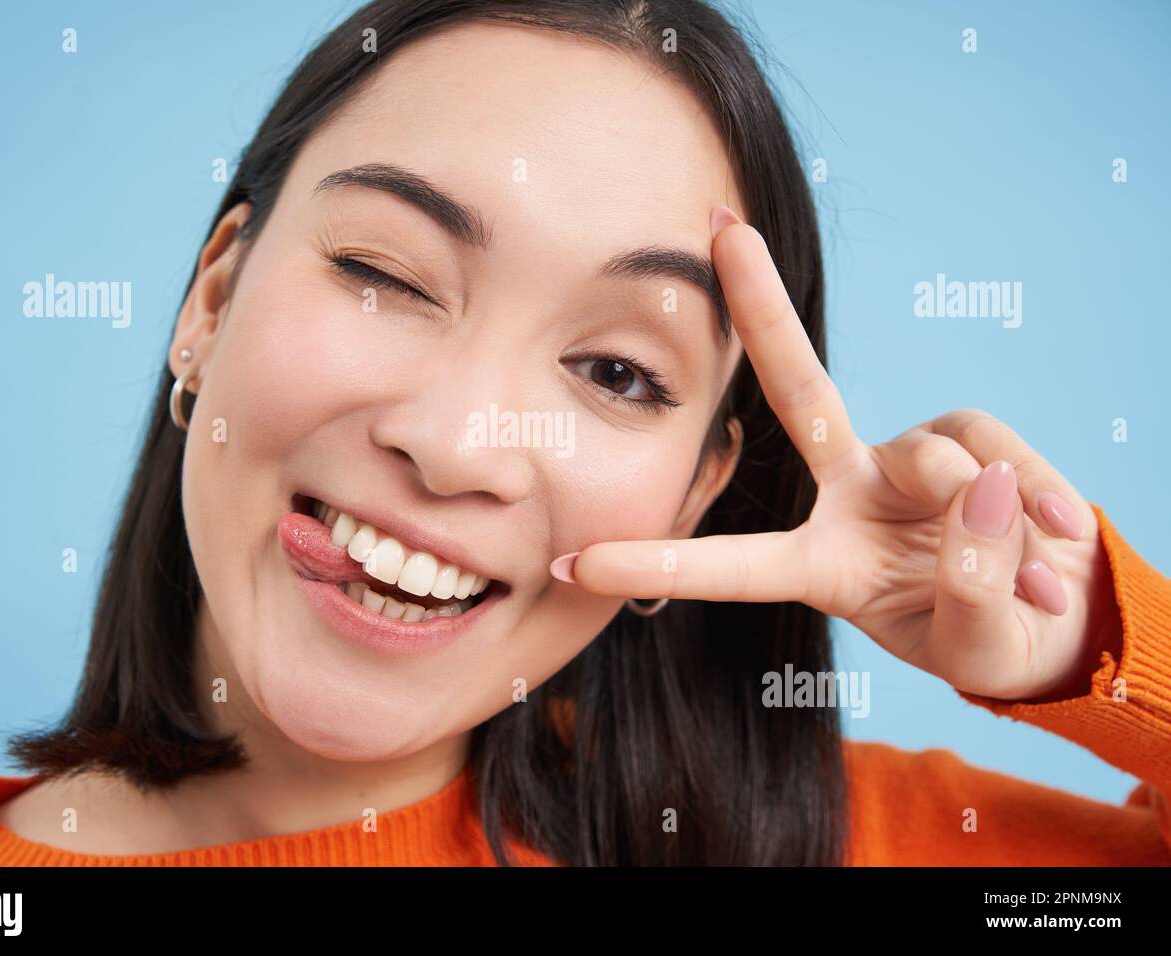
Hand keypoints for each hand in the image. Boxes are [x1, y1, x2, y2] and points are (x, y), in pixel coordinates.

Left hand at [552, 210, 1119, 702]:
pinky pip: (997, 450)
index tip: (572, 564)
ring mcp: (908, 463)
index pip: (729, 562)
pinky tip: (1058, 532)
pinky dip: (1035, 493)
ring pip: (931, 456)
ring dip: (980, 518)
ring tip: (1033, 583)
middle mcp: (848, 497)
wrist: (1052, 622)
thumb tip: (986, 492)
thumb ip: (972, 589)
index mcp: (819, 564)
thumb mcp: (974, 642)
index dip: (657, 566)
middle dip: (763, 307)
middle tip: (721, 230)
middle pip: (800, 390)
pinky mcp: (974, 439)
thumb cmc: (987, 636)